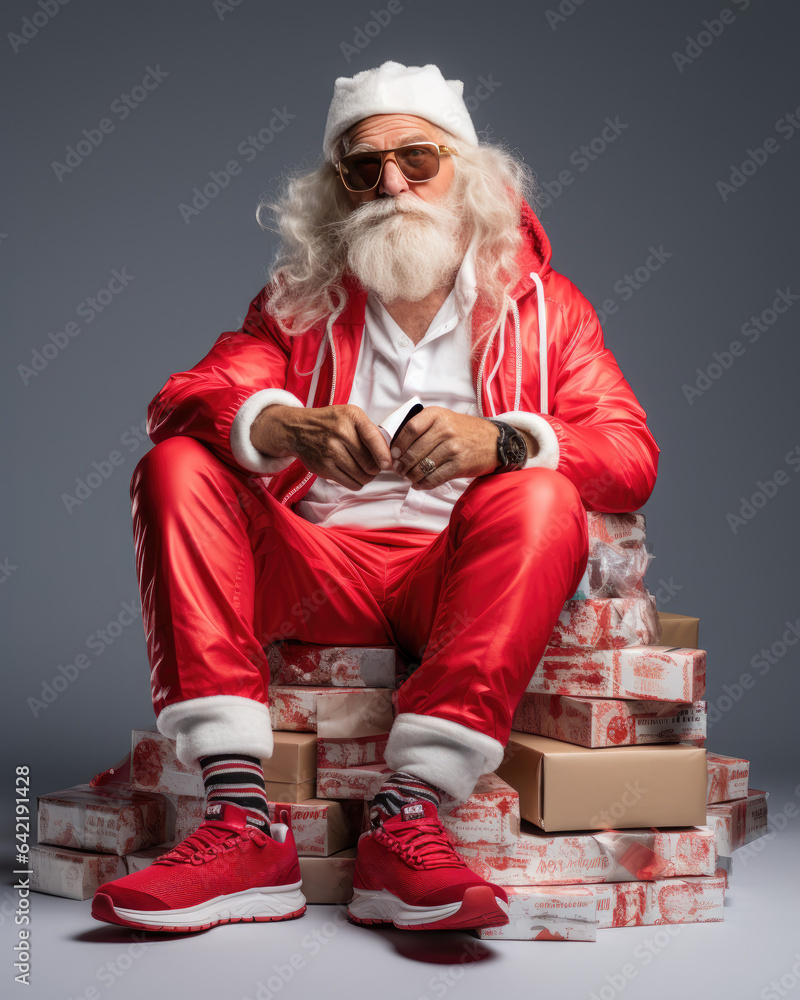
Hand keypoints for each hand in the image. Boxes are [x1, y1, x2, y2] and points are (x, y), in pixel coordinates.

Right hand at [251, 403, 392, 489]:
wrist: (299, 429)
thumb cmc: (331, 423)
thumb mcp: (351, 416)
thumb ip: (370, 432)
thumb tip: (389, 457)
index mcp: (351, 416)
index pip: (372, 437)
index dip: (383, 455)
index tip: (388, 465)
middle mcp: (340, 432)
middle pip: (369, 462)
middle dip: (376, 468)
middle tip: (375, 466)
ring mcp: (331, 451)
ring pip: (361, 475)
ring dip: (367, 477)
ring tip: (365, 471)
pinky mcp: (324, 467)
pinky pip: (350, 483)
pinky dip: (357, 483)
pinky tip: (354, 475)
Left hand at [390, 407, 534, 489]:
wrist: (494, 441)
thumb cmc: (464, 430)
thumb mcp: (445, 418)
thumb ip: (423, 426)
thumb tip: (397, 445)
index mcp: (437, 415)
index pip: (410, 429)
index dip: (398, 445)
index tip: (394, 455)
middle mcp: (445, 429)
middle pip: (414, 451)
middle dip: (402, 465)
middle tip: (399, 470)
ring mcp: (453, 448)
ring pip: (422, 467)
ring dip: (411, 476)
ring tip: (409, 478)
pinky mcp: (459, 465)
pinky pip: (435, 478)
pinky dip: (423, 484)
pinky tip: (419, 485)